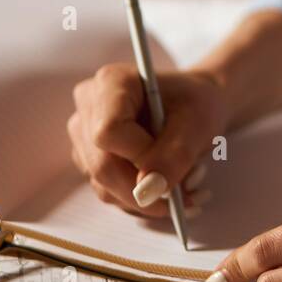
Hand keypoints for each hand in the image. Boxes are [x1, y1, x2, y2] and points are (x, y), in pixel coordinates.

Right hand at [68, 63, 229, 217]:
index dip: (140, 156)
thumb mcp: (196, 124)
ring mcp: (84, 136)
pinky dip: (142, 199)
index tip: (175, 164)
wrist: (193, 106)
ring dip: (148, 198)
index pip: (108, 132)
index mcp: (112, 82)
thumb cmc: (195, 104)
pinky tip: (167, 188)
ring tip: (186, 188)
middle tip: (187, 197)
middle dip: (147, 190)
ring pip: (105, 186)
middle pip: (103, 165)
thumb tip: (146, 192)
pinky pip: (109, 193)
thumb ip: (174, 156)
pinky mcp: (89, 160)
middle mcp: (89, 107)